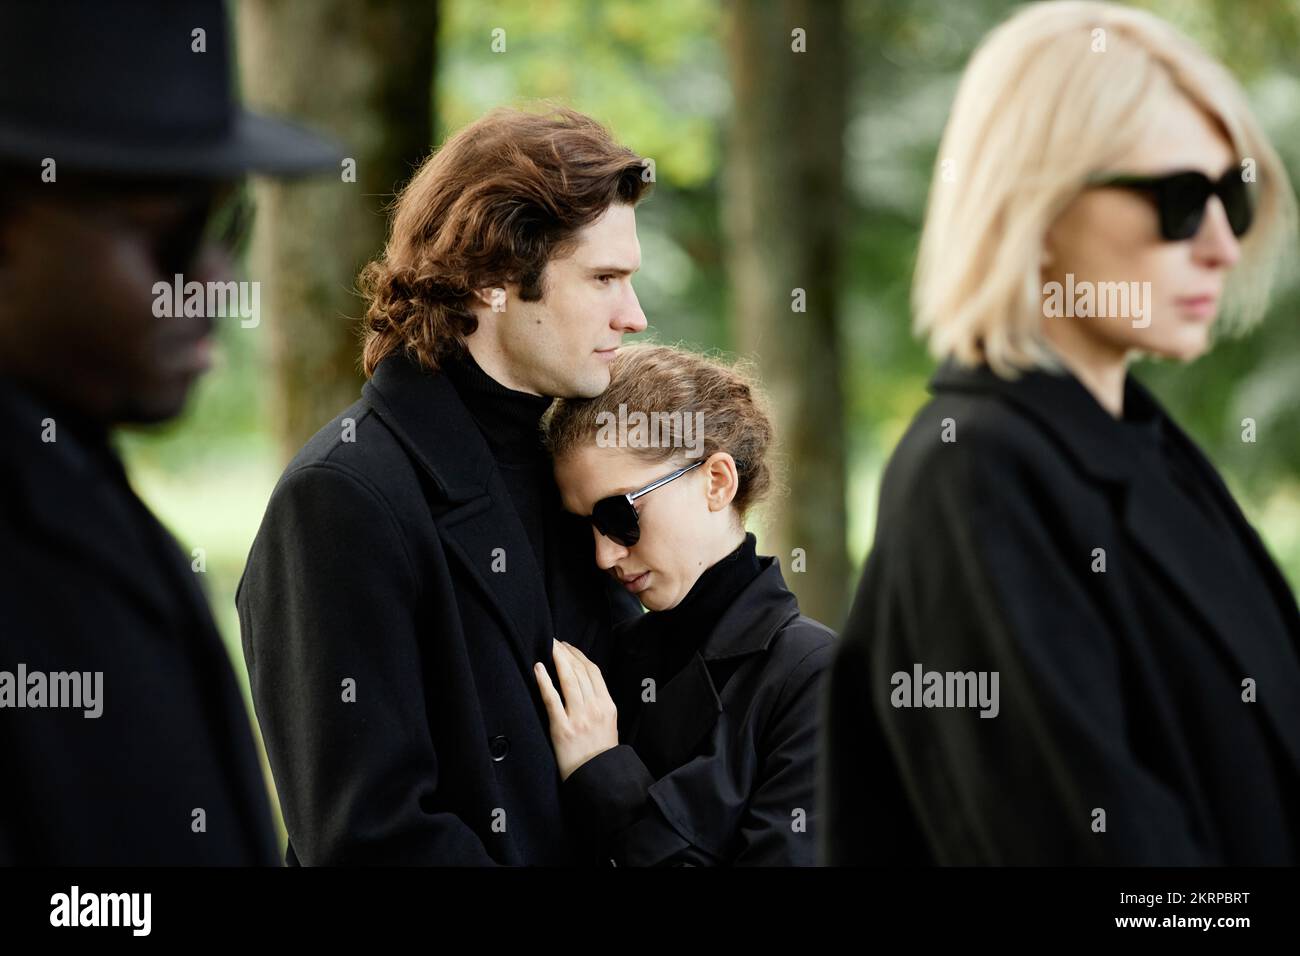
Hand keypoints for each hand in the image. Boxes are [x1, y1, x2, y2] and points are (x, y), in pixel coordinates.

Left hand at [533, 640, 618, 780]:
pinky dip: (545, 681)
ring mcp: (579, 718)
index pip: (593, 671)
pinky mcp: (563, 729)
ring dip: (556, 659)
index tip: (568, 646)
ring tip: (547, 647)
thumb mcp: (609, 722)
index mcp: (608, 705)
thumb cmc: (600, 751)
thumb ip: (599, 702)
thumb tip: (583, 681)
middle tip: (553, 641)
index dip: (579, 655)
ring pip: (568, 680)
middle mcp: (595, 708)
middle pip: (580, 671)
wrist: (597, 777)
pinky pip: (552, 699)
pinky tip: (538, 669)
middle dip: (565, 652)